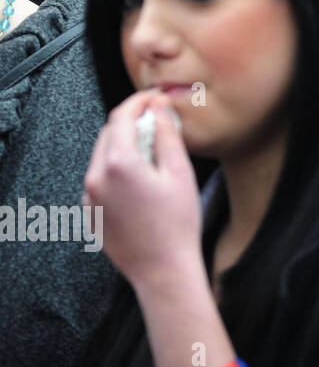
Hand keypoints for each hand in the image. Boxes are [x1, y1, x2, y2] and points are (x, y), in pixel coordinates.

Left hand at [83, 90, 203, 290]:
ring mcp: (89, 196)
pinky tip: (141, 178)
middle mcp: (96, 177)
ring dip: (124, 144)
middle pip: (109, 133)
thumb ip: (166, 135)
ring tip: (153, 150)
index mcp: (119, 163)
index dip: (140, 101)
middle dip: (132, 121)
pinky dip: (117, 167)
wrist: (162, 269)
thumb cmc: (177, 223)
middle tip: (159, 120)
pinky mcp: (90, 211)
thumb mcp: (180, 172)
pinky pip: (99, 177)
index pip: (123, 116)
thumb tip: (158, 108)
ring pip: (102, 155)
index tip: (157, 97)